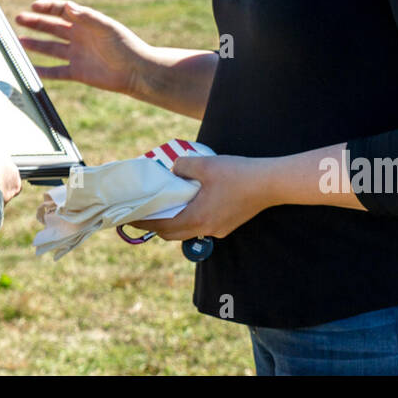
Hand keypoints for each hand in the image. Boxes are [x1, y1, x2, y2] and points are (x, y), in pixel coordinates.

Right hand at [15, 0, 145, 95]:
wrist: (136, 72)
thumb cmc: (125, 46)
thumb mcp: (106, 28)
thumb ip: (87, 17)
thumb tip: (68, 7)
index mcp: (86, 23)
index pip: (63, 11)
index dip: (48, 7)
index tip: (34, 6)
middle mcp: (79, 37)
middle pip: (52, 28)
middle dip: (36, 23)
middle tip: (19, 18)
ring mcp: (77, 55)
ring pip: (50, 48)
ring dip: (35, 44)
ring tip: (18, 41)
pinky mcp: (78, 72)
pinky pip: (56, 71)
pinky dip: (43, 71)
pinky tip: (30, 68)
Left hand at [129, 154, 274, 240]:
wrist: (270, 183)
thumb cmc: (237, 173)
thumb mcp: (204, 164)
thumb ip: (182, 166)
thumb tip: (173, 171)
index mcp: (196, 218)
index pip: (161, 226)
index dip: (143, 223)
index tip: (128, 219)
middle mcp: (206, 229)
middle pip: (172, 233)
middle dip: (155, 225)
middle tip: (143, 212)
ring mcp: (219, 229)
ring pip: (187, 230)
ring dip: (173, 221)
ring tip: (165, 205)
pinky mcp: (228, 224)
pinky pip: (202, 225)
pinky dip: (190, 217)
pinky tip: (192, 201)